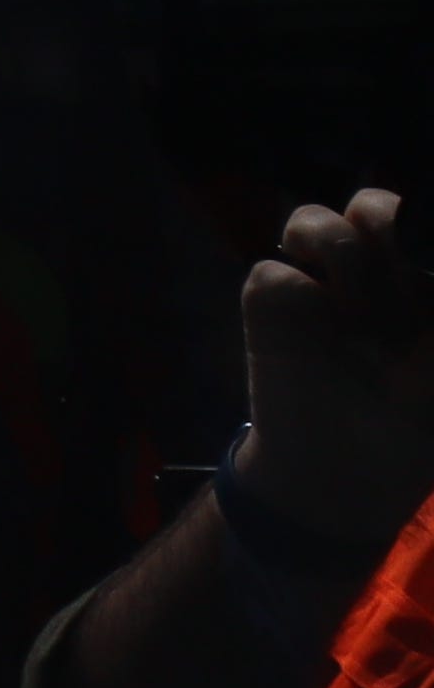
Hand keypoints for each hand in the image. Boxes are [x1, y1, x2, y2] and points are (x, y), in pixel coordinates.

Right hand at [238, 189, 433, 560]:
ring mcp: (318, 288)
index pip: (422, 233)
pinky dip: (296, 292)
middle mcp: (374, 279)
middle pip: (376, 208)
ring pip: (317, 221)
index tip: (424, 246)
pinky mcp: (270, 304)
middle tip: (396, 248)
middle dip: (386, 216)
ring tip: (356, 305)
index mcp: (422, 291)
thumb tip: (429, 267)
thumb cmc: (409, 435)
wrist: (339, 479)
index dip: (422, 225)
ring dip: (341, 250)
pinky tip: (320, 324)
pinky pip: (274, 271)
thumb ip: (433, 320)